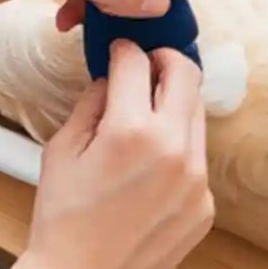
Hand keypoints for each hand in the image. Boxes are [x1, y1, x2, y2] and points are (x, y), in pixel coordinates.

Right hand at [13, 41, 213, 268]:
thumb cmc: (63, 218)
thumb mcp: (62, 150)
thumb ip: (92, 103)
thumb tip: (112, 78)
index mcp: (131, 131)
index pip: (137, 62)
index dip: (124, 50)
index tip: (119, 51)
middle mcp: (173, 150)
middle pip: (186, 75)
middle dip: (164, 60)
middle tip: (147, 65)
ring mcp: (196, 179)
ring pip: (196, 115)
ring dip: (174, 104)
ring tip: (146, 117)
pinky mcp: (205, 204)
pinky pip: (197, 158)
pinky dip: (177, 149)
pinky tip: (151, 167)